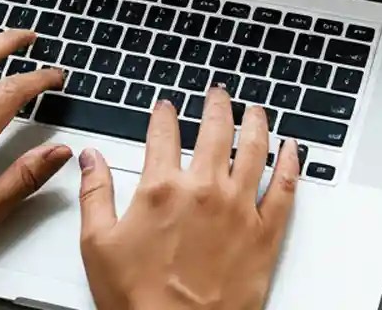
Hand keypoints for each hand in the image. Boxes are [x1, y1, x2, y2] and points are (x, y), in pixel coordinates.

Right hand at [79, 87, 299, 309]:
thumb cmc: (138, 300)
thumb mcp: (97, 245)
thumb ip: (94, 194)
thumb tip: (90, 158)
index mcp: (161, 189)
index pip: (163, 134)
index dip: (164, 115)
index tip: (166, 107)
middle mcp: (204, 189)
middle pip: (215, 130)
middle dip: (216, 105)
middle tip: (217, 93)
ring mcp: (239, 208)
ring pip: (254, 148)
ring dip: (255, 122)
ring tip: (255, 109)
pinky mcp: (265, 231)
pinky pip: (285, 186)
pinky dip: (291, 161)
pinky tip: (291, 147)